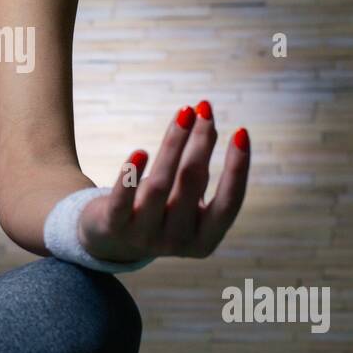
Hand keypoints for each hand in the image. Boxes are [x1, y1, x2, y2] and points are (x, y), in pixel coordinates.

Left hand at [77, 101, 249, 262]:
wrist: (111, 241)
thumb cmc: (158, 211)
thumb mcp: (181, 194)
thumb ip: (196, 166)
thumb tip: (207, 120)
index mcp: (204, 239)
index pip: (229, 203)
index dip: (237, 168)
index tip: (241, 131)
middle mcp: (177, 242)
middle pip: (192, 184)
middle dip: (200, 143)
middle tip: (204, 109)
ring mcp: (145, 237)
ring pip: (160, 186)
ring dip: (173, 145)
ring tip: (183, 113)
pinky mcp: (115, 228)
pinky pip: (122, 201)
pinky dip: (131, 176)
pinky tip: (140, 152)